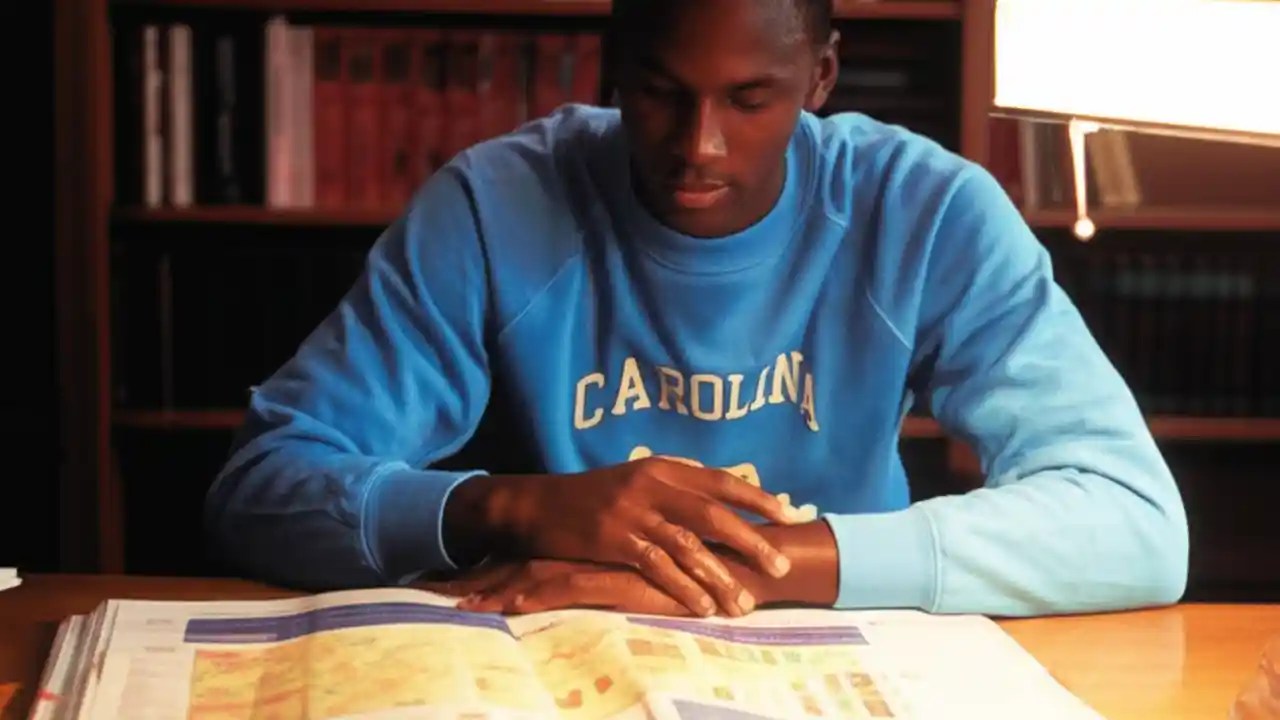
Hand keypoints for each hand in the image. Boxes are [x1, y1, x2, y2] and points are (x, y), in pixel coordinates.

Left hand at [424, 559, 704, 616]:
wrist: (737, 561)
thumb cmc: (706, 564)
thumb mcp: (666, 560)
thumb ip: (641, 554)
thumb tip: (618, 568)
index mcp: (604, 537)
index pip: (545, 549)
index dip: (505, 563)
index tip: (469, 578)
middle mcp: (596, 544)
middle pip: (528, 556)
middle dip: (486, 576)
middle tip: (446, 593)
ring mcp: (604, 558)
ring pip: (538, 571)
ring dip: (497, 588)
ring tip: (460, 605)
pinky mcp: (615, 575)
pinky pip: (565, 587)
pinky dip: (533, 595)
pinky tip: (505, 606)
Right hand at [444, 457, 801, 617]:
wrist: (538, 506)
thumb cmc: (593, 494)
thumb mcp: (634, 475)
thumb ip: (674, 478)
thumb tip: (720, 482)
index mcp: (661, 468)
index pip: (720, 481)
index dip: (756, 498)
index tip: (789, 513)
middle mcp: (650, 486)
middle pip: (712, 514)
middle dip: (749, 541)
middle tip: (779, 566)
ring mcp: (632, 513)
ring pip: (687, 546)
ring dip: (719, 575)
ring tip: (744, 600)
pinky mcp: (613, 540)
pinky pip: (657, 567)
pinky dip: (682, 587)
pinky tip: (703, 605)